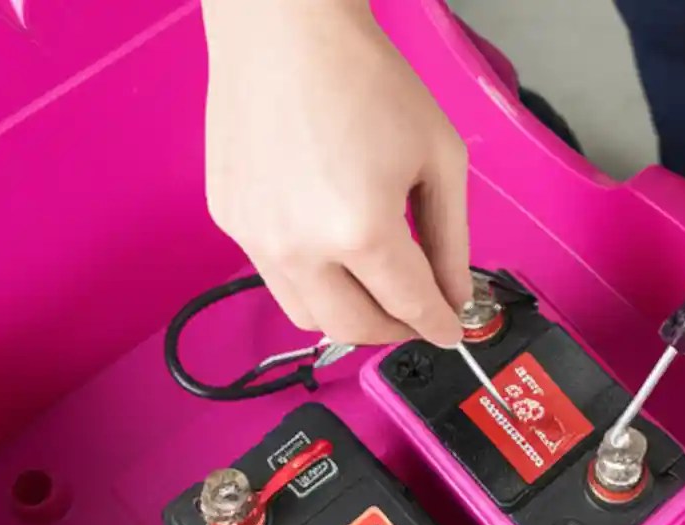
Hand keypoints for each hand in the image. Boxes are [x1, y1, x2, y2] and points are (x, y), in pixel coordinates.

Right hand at [203, 0, 469, 346]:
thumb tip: (455, 294)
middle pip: (354, 328)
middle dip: (395, 330)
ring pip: (307, 316)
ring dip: (348, 314)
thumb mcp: (439, 159)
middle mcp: (300, 247)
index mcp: (361, 232)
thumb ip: (452, 238)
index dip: (440, 325)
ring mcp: (256, 237)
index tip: (452, 332)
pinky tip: (332, 244)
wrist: (287, 32)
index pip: (409, 306)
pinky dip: (311, 278)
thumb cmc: (368, 80)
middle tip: (418, 312)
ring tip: (376, 286)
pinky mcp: (229, 221)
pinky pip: (275, 275)